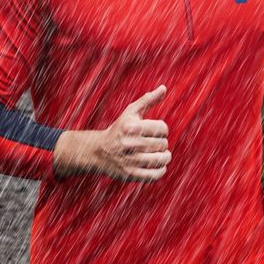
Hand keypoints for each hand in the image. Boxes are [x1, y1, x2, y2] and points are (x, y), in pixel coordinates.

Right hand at [54, 85, 170, 181]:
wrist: (98, 151)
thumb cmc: (119, 129)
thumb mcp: (130, 112)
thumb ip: (148, 99)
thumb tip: (164, 88)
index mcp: (131, 127)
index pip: (162, 128)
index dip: (162, 129)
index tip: (155, 131)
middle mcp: (130, 143)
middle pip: (163, 144)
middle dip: (162, 143)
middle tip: (155, 143)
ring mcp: (130, 160)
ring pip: (161, 159)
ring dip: (165, 157)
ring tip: (162, 154)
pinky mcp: (130, 174)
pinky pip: (154, 175)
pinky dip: (161, 170)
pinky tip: (159, 166)